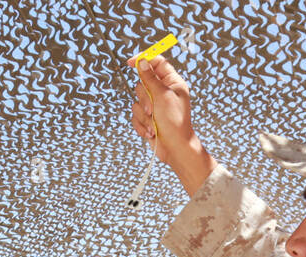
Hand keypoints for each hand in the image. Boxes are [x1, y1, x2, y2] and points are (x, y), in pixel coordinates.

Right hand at [127, 54, 215, 193]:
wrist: (175, 148)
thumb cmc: (175, 122)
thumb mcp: (163, 96)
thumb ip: (150, 78)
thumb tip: (142, 62)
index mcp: (172, 82)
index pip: (157, 63)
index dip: (144, 59)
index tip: (130, 62)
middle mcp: (162, 92)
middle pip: (142, 83)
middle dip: (144, 98)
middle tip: (152, 109)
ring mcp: (154, 105)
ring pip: (137, 101)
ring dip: (143, 115)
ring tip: (153, 123)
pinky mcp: (147, 118)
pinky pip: (135, 115)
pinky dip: (141, 124)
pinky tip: (150, 132)